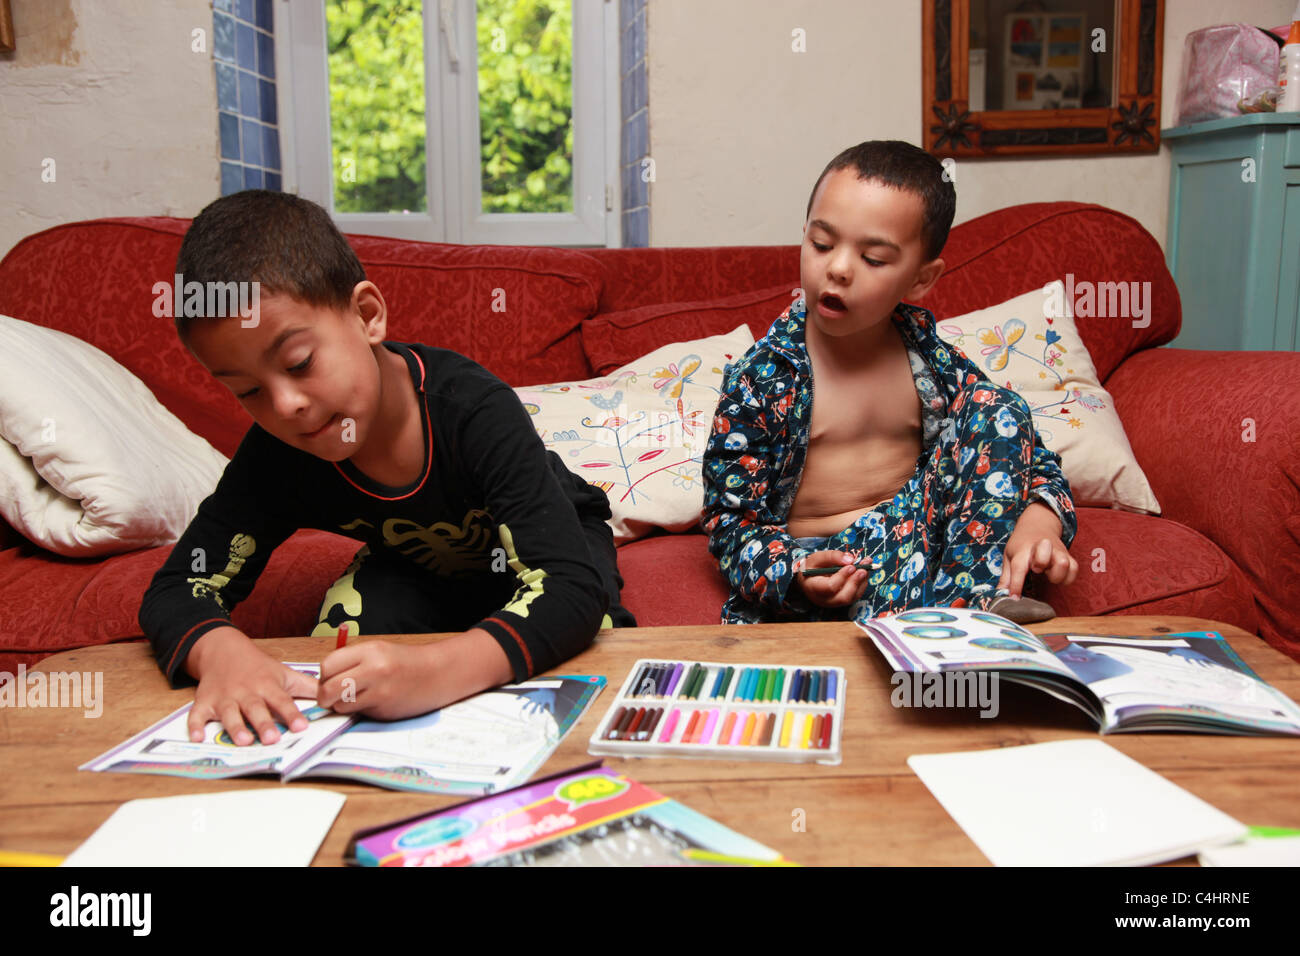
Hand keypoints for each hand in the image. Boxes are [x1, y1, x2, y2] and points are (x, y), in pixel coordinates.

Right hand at [185, 626, 317, 745]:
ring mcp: (224, 698)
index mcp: (267, 686)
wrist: (223, 651)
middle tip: (273, 738)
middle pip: (255, 709)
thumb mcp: (284, 673)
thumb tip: (335, 695)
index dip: (292, 714)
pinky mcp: (204, 702)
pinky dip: (195, 726)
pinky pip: (197, 715)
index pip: (282, 701)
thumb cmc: (258, 667)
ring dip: (235, 727)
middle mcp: (246, 692)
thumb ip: (308, 687)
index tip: (301, 727)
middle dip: (264, 724)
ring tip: (244, 741)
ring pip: (229, 714)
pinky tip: (196, 737)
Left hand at [317, 628, 512, 720]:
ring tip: (355, 697)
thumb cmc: (405, 662)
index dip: (323, 675)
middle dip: (324, 696)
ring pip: (341, 706)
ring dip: (341, 705)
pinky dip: (359, 710)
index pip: (328, 665)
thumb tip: (320, 679)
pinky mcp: (384, 710)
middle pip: (329, 689)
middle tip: (330, 696)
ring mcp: (380, 692)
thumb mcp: (378, 651)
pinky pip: (358, 714)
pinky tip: (373, 702)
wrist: (438, 673)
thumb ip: (350, 661)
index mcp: (370, 651)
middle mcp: (374, 670)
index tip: (328, 679)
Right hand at [795, 550, 870, 606]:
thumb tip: (850, 559)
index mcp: (814, 588)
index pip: (830, 587)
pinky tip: (864, 571)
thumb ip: (832, 556)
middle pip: (843, 597)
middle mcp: (824, 599)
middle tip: (863, 569)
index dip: (842, 577)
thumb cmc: (812, 568)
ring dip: (862, 582)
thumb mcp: (817, 558)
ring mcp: (834, 603)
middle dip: (855, 582)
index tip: (851, 566)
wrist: (809, 579)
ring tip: (867, 565)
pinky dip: (862, 583)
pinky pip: (855, 595)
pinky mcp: (842, 602)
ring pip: (852, 597)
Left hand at [998, 502, 1076, 597]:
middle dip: (1040, 565)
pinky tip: (1057, 576)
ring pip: (1063, 563)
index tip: (1014, 598)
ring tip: (1048, 574)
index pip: (1018, 566)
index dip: (1016, 584)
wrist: (1038, 525)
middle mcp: (1041, 548)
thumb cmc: (1021, 544)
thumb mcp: (1009, 556)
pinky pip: (1074, 569)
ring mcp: (1057, 551)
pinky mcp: (1068, 555)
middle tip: (1036, 570)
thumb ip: (1006, 577)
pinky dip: (1068, 577)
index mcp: (1023, 549)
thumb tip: (1000, 594)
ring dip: (1055, 574)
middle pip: (1045, 556)